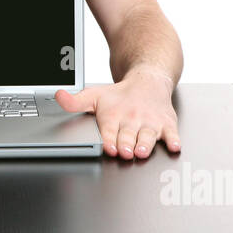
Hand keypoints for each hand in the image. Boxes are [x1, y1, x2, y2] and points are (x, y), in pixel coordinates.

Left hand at [55, 67, 179, 159]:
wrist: (148, 81)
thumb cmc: (119, 95)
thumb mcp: (94, 96)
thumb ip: (75, 102)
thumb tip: (58, 96)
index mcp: (113, 115)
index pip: (110, 130)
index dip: (109, 140)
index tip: (109, 147)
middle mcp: (132, 120)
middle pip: (128, 136)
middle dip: (126, 144)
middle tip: (124, 152)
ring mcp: (150, 123)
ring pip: (148, 136)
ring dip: (146, 144)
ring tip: (142, 151)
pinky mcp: (166, 124)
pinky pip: (171, 133)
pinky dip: (174, 140)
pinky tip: (174, 145)